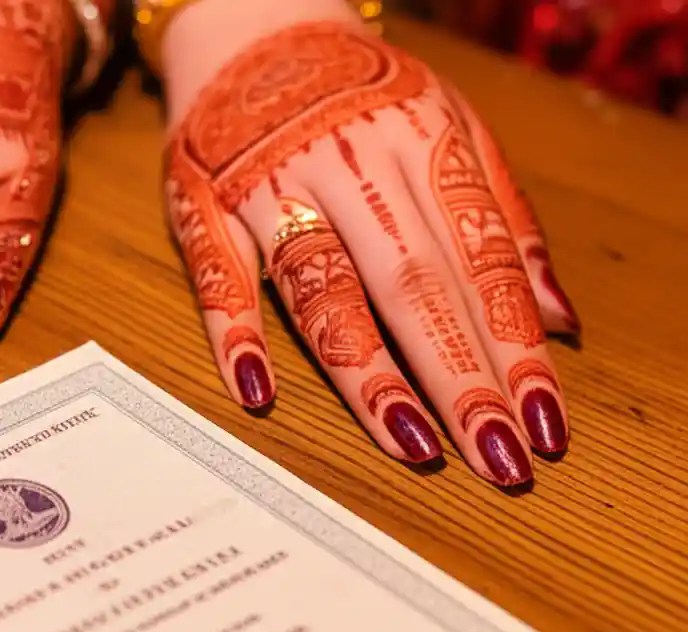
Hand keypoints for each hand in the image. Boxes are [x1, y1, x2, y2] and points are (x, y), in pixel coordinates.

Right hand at [160, 1, 579, 487]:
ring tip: (411, 443)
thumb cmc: (362, 91)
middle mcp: (350, 165)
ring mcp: (271, 184)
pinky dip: (235, 332)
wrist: (253, 24)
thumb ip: (506, 219)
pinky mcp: (206, 204)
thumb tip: (556, 321)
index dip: (511, 345)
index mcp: (420, 143)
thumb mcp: (453, 125)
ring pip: (323, 288)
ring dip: (367, 372)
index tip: (540, 424)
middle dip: (458, 376)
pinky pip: (219, 274)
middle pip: (412, 285)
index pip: (478, 262)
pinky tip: (258, 394)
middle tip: (494, 459)